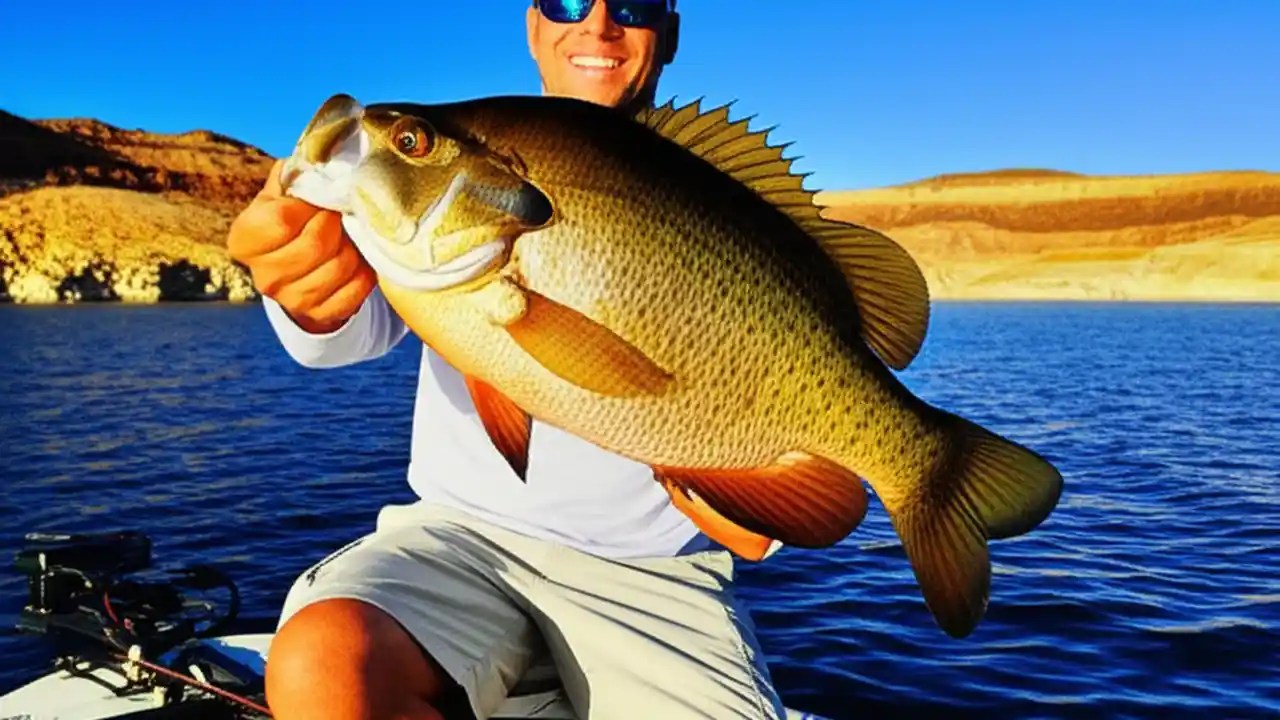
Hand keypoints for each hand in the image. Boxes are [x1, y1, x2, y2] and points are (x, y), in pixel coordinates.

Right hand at [228, 159, 375, 333]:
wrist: (302, 271)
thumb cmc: (292, 223)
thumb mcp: (283, 196)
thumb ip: (293, 176)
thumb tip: (317, 155)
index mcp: (244, 241)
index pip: (281, 219)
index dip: (308, 205)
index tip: (317, 199)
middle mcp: (263, 276)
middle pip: (315, 243)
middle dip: (335, 223)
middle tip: (338, 216)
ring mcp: (292, 300)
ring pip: (340, 265)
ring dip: (352, 246)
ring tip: (347, 236)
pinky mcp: (322, 315)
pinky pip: (357, 288)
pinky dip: (364, 270)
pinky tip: (357, 259)